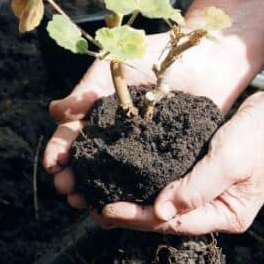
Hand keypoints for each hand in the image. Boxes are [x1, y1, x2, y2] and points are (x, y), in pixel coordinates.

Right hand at [42, 28, 257, 208]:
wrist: (209, 56)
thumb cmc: (158, 55)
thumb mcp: (116, 67)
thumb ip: (88, 89)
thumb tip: (55, 113)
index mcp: (100, 115)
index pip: (72, 137)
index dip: (59, 152)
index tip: (54, 165)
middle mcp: (118, 136)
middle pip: (90, 164)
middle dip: (75, 180)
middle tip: (69, 192)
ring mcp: (144, 149)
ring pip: (116, 178)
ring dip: (100, 193)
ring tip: (90, 205)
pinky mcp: (171, 159)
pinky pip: (151, 180)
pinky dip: (137, 197)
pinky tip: (127, 208)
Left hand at [96, 84, 263, 233]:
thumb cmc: (262, 136)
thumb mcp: (229, 162)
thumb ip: (196, 188)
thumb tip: (161, 211)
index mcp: (227, 215)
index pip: (174, 223)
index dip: (139, 217)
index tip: (108, 208)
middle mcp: (219, 209)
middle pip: (169, 217)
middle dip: (133, 214)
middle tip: (96, 208)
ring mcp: (215, 191)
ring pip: (169, 201)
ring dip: (139, 200)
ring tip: (106, 198)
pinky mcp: (209, 171)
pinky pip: (176, 181)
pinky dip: (153, 181)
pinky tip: (133, 176)